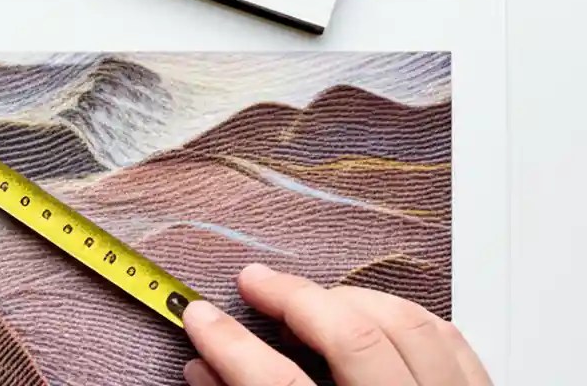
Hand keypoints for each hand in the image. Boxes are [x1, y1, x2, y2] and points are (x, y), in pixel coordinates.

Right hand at [183, 265, 490, 385]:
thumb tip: (204, 368)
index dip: (232, 346)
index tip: (199, 317)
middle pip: (355, 339)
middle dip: (296, 299)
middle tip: (254, 283)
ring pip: (409, 325)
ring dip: (349, 300)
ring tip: (309, 299)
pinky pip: (450, 338)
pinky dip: (405, 316)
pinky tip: (370, 315)